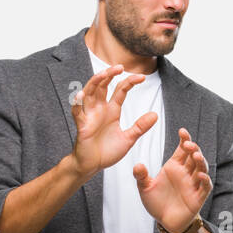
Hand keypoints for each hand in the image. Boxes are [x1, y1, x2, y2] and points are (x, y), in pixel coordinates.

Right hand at [69, 65, 157, 179]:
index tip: (142, 78)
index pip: (120, 90)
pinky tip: (81, 96)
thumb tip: (155, 115)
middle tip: (120, 67)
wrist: (93, 165)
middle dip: (109, 75)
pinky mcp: (81, 126)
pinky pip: (77, 112)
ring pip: (89, 93)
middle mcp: (99, 109)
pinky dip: (78, 104)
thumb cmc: (108, 150)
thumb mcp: (128, 138)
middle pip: (102, 85)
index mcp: (112, 110)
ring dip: (94, 82)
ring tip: (103, 74)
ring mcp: (89, 116)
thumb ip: (140, 127)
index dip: (129, 82)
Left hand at [134, 127, 212, 232]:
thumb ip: (141, 176)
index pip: (182, 150)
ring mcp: (193, 185)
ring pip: (202, 168)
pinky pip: (205, 186)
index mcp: (174, 167)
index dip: (184, 139)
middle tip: (188, 144)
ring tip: (196, 155)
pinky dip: (205, 180)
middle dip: (193, 148)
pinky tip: (201, 174)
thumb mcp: (145, 188)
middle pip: (194, 156)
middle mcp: (185, 174)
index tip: (182, 131)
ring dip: (201, 161)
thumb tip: (138, 165)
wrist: (165, 221)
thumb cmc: (156, 203)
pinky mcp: (198, 197)